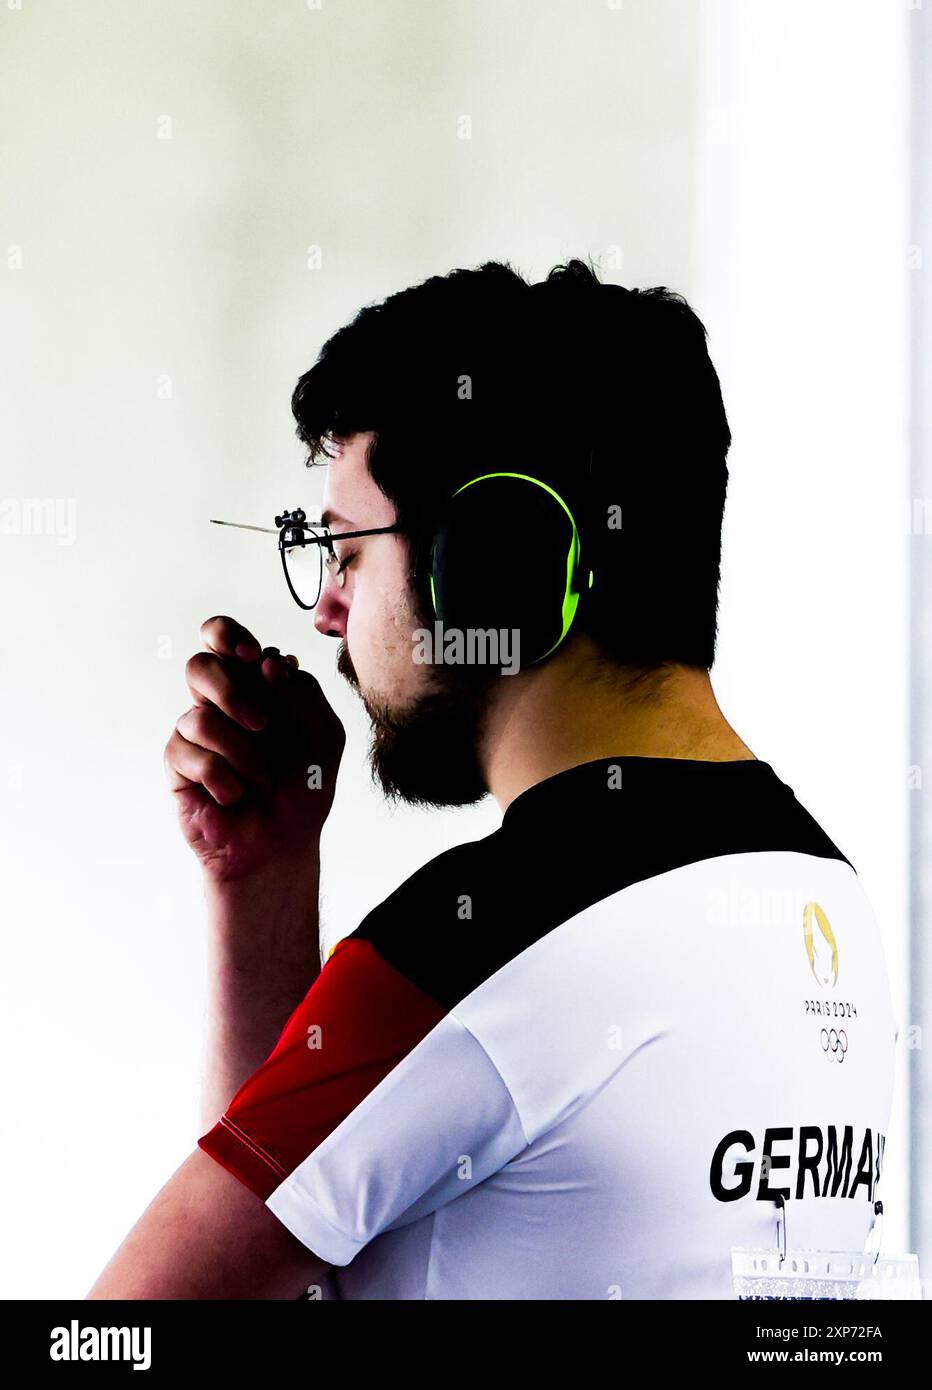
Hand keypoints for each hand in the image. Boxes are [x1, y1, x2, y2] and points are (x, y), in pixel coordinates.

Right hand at [164, 616, 344, 883]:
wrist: (282, 843)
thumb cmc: (303, 788)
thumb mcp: (324, 737)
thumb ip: (304, 694)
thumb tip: (268, 661)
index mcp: (254, 685)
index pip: (222, 637)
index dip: (228, 636)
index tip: (253, 657)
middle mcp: (220, 703)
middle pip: (200, 666)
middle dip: (233, 692)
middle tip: (261, 724)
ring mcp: (196, 733)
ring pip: (201, 717)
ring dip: (242, 754)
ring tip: (261, 782)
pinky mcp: (178, 765)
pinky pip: (189, 755)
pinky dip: (224, 779)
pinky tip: (235, 796)